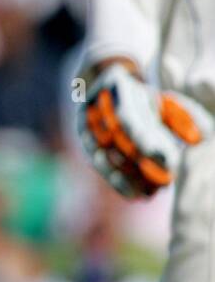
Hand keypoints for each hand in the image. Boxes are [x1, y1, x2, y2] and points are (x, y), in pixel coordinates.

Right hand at [79, 61, 211, 197]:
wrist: (111, 89)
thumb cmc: (146, 97)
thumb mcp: (164, 101)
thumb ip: (181, 118)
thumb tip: (196, 140)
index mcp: (116, 86)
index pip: (128, 117)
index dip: (145, 140)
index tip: (167, 160)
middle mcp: (95, 104)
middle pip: (117, 138)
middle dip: (141, 161)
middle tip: (166, 181)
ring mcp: (85, 123)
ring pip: (106, 154)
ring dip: (131, 175)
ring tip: (154, 191)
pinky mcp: (85, 141)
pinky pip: (99, 164)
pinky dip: (118, 181)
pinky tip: (135, 194)